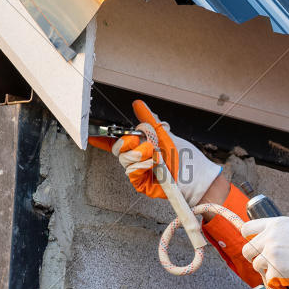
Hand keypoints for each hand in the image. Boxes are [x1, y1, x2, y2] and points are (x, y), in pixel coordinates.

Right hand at [87, 99, 221, 205]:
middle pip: (117, 148)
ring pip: (124, 159)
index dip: (102, 139)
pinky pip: (131, 172)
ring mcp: (138, 172)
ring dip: (141, 154)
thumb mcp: (165, 134)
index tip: (91, 136)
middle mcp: (136, 158)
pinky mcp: (141, 184)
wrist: (196, 175)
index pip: (116, 141)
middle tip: (147, 143)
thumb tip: (137, 103)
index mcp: (140, 145)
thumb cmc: (184, 156)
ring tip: (157, 156)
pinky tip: (153, 164)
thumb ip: (149, 120)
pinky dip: (142, 165)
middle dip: (129, 142)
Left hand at [239, 216, 288, 288]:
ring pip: (256, 265)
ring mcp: (270, 255)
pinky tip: (287, 280)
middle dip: (254, 257)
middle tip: (265, 261)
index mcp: (276, 224)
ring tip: (281, 271)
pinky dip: (276, 282)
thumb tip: (277, 238)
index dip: (249, 237)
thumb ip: (284, 231)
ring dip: (266, 270)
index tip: (254, 243)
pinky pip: (268, 279)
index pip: (247, 228)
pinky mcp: (274, 271)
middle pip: (247, 250)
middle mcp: (269, 238)